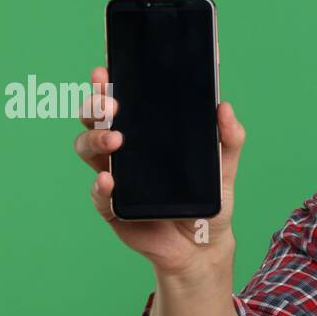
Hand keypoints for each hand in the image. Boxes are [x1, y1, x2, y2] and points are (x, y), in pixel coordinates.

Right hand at [73, 65, 243, 274]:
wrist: (204, 245)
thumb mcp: (225, 167)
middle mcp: (124, 151)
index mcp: (145, 134)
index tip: (106, 70)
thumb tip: (225, 107)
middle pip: (96, 120)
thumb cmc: (208, 199)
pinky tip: (109, 179)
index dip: (108, 85)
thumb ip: (228, 139)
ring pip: (88, 149)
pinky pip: (99, 194)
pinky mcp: (113, 208)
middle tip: (111, 104)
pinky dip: (100, 186)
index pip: (121, 102)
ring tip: (116, 139)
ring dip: (96, 140)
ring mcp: (115, 177)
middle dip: (96, 106)